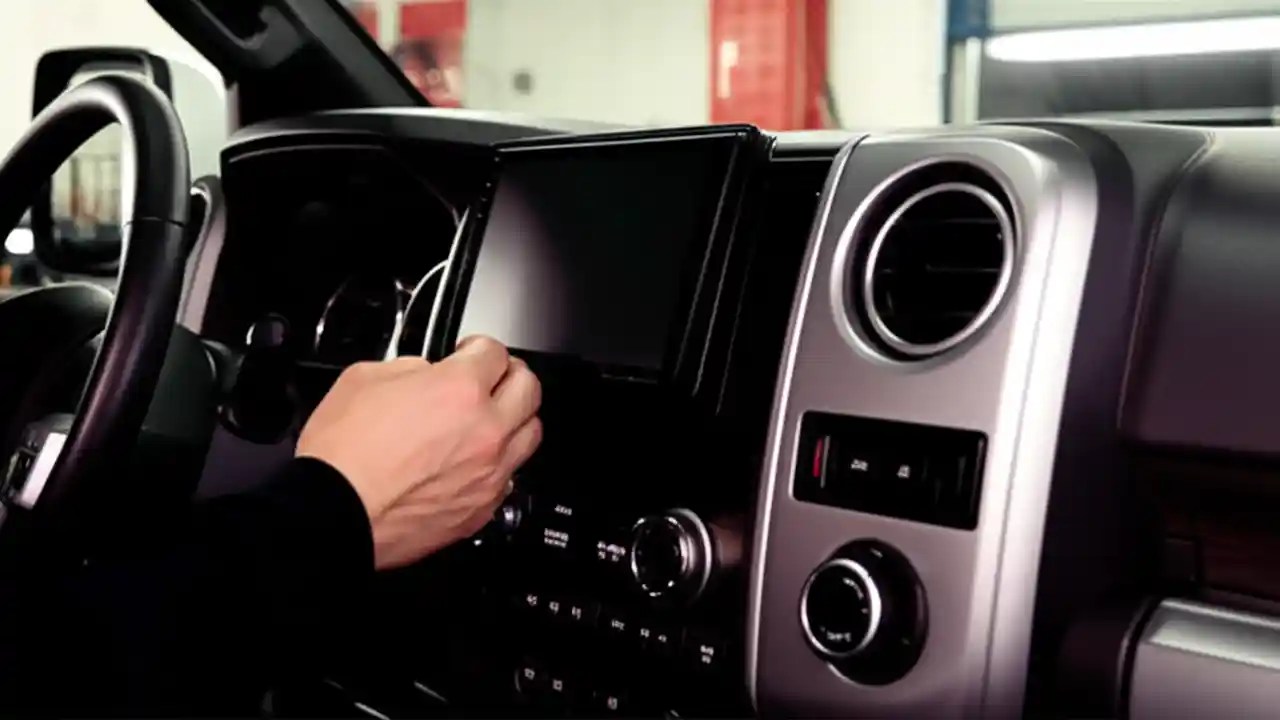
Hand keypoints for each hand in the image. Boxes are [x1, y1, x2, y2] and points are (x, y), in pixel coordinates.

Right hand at [296, 336, 541, 568]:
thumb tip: (427, 374)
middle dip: (512, 375)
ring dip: (515, 419)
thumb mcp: (365, 378)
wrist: (333, 514)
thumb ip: (410, 368)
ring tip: (495, 417)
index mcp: (459, 390)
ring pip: (530, 434)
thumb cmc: (342, 455)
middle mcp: (485, 430)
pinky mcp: (482, 509)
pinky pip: (509, 478)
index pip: (494, 352)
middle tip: (494, 376)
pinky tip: (477, 461)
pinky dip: (499, 464)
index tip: (471, 352)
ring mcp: (489, 473)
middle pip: (529, 389)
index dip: (479, 347)